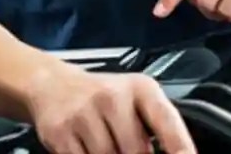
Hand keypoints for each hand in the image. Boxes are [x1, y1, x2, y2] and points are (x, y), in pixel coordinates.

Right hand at [25, 64, 195, 153]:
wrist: (52, 84)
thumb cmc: (103, 97)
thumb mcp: (135, 101)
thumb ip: (157, 129)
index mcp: (141, 89)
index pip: (166, 121)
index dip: (179, 145)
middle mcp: (112, 97)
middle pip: (136, 151)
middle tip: (124, 146)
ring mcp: (84, 113)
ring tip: (106, 144)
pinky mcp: (60, 131)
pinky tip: (86, 148)